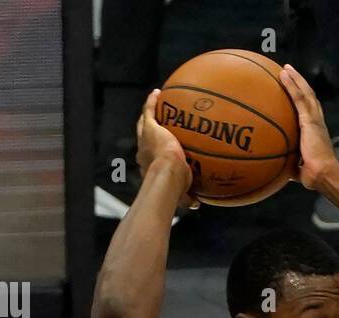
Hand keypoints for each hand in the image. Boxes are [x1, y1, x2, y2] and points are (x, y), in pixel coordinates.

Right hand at [135, 89, 193, 205]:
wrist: (167, 174)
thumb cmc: (174, 186)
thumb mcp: (182, 193)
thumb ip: (188, 198)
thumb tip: (196, 204)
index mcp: (148, 164)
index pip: (148, 155)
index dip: (151, 151)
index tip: (157, 147)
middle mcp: (143, 150)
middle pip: (143, 136)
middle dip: (148, 129)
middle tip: (153, 123)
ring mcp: (145, 137)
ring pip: (144, 121)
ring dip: (149, 112)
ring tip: (155, 102)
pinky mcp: (150, 127)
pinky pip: (149, 110)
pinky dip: (152, 101)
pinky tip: (158, 92)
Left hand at [278, 63, 338, 189]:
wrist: (324, 174)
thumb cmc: (313, 176)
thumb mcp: (299, 169)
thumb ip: (291, 165)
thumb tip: (279, 170)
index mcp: (316, 131)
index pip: (311, 111)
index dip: (304, 100)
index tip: (296, 92)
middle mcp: (318, 122)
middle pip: (310, 97)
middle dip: (300, 84)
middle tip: (289, 73)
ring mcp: (315, 119)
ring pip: (305, 92)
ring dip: (296, 79)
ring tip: (286, 68)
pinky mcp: (310, 120)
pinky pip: (299, 98)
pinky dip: (291, 84)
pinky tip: (283, 74)